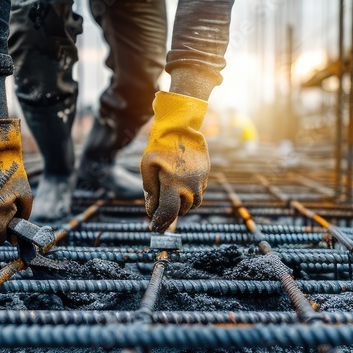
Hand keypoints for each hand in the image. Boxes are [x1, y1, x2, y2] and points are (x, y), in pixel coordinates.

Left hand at [140, 91, 209, 232]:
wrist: (180, 126)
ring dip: (182, 205)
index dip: (161, 221)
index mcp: (173, 184)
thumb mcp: (147, 166)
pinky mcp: (206, 173)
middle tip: (160, 216)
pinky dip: (190, 194)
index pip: (168, 212)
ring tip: (172, 200)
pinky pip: (199, 191)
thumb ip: (150, 189)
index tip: (155, 226)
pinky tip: (181, 187)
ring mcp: (200, 180)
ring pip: (193, 203)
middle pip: (181, 210)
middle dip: (171, 214)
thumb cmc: (159, 145)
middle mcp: (189, 185)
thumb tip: (152, 208)